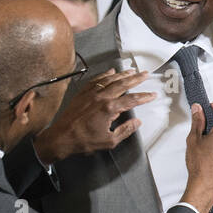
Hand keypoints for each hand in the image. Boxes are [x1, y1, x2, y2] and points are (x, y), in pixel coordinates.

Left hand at [32, 68, 155, 163]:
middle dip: (136, 79)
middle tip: (145, 74)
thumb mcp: (109, 141)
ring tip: (131, 71)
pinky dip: (105, 74)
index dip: (144, 97)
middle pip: (123, 84)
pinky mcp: (83, 93)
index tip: (152, 95)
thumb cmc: (83, 141)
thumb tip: (137, 123)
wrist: (61, 137)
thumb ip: (125, 130)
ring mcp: (91, 93)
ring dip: (122, 74)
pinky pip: (96, 80)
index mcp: (109, 108)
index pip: (132, 100)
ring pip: (110, 79)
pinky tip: (110, 72)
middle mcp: (101, 97)